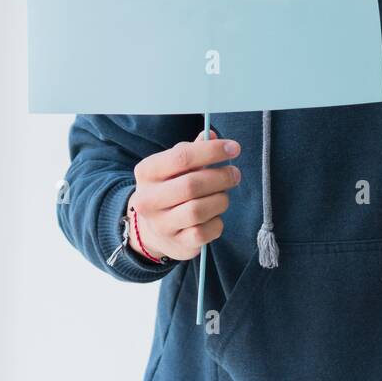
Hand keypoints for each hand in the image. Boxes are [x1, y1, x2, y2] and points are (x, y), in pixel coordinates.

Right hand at [127, 129, 241, 260]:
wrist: (153, 228)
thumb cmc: (170, 188)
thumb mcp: (174, 166)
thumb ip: (193, 150)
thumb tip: (212, 136)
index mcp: (146, 172)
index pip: (181, 157)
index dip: (211, 151)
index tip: (234, 148)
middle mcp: (148, 200)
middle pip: (192, 185)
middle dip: (220, 177)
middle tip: (234, 174)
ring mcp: (161, 225)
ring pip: (199, 210)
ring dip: (220, 199)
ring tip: (223, 195)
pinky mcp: (177, 244)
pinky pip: (206, 231)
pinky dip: (217, 221)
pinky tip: (215, 215)